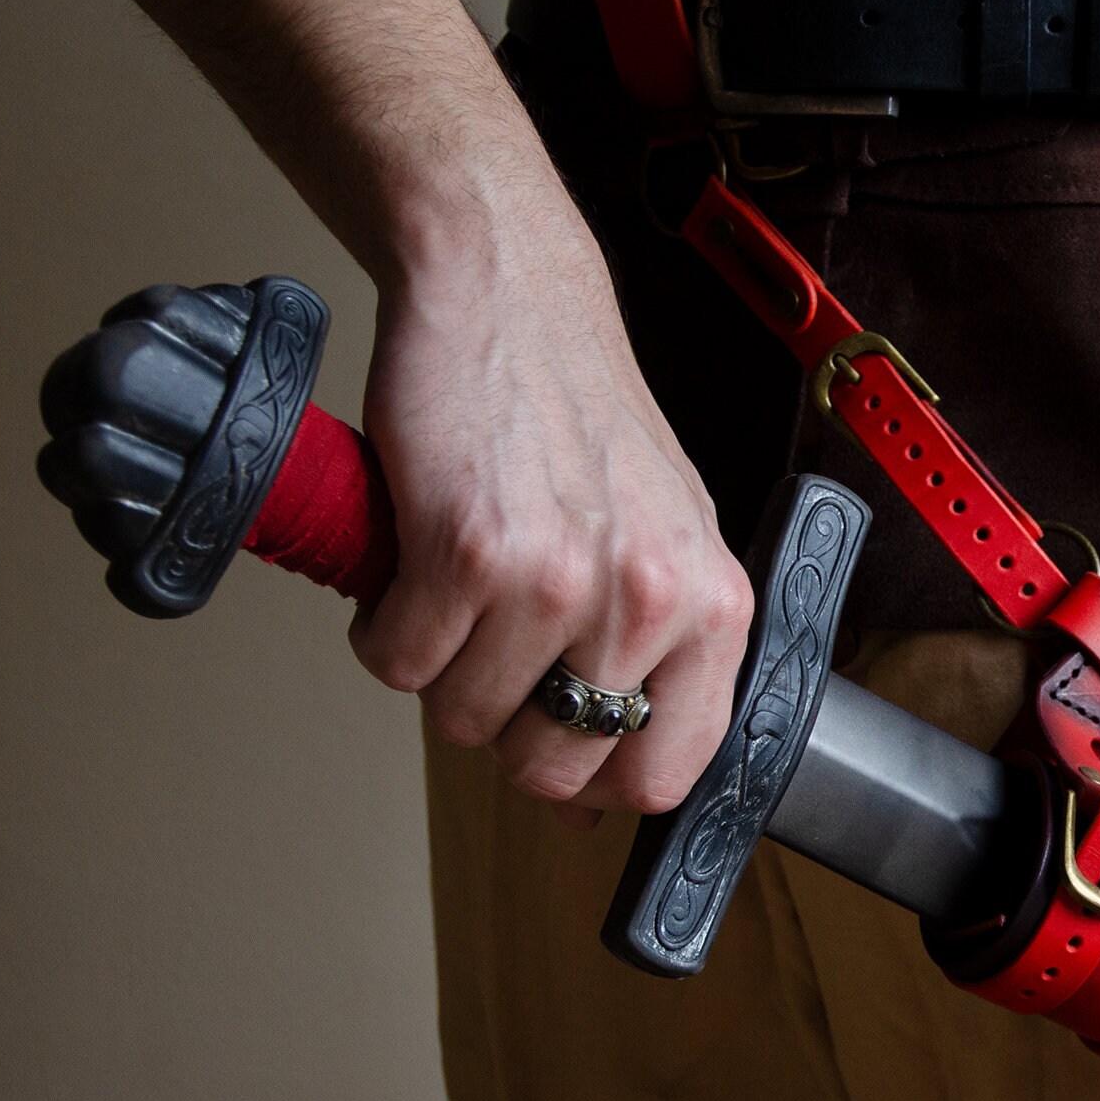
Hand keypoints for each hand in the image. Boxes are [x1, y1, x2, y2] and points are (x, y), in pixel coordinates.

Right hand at [348, 223, 751, 826]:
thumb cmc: (582, 422)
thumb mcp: (663, 544)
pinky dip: (386, 630)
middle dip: (502, 728)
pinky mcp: (468, 551)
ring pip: (465, 721)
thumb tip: (597, 802)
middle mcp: (650, 600)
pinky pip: (401, 664)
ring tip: (454, 590)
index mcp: (713, 606)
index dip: (597, 784)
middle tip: (489, 651)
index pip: (665, 771)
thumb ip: (654, 666)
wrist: (510, 298)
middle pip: (553, 764)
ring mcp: (561, 578)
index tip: (558, 755)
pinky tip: (412, 567)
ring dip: (438, 670)